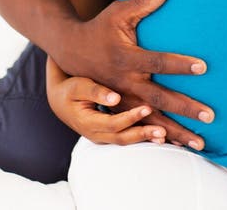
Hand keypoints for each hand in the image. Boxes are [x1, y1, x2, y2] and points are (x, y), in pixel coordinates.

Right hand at [46, 56, 169, 145]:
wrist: (59, 98)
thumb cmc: (70, 87)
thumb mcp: (78, 86)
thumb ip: (96, 91)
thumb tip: (115, 98)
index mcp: (88, 123)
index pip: (113, 124)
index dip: (130, 118)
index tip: (147, 108)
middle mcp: (96, 134)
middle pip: (123, 138)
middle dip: (144, 135)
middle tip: (164, 131)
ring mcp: (102, 135)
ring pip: (127, 140)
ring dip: (146, 139)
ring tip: (167, 136)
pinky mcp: (109, 132)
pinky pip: (128, 137)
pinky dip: (143, 136)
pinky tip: (162, 135)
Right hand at [56, 0, 213, 144]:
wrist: (72, 51)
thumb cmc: (101, 27)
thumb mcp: (118, 12)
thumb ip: (143, 3)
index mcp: (128, 58)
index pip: (159, 62)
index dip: (181, 64)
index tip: (204, 67)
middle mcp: (126, 82)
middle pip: (160, 98)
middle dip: (185, 108)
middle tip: (210, 116)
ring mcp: (122, 100)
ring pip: (152, 121)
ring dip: (176, 133)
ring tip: (201, 143)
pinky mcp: (119, 110)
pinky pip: (141, 128)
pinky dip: (159, 138)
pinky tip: (178, 146)